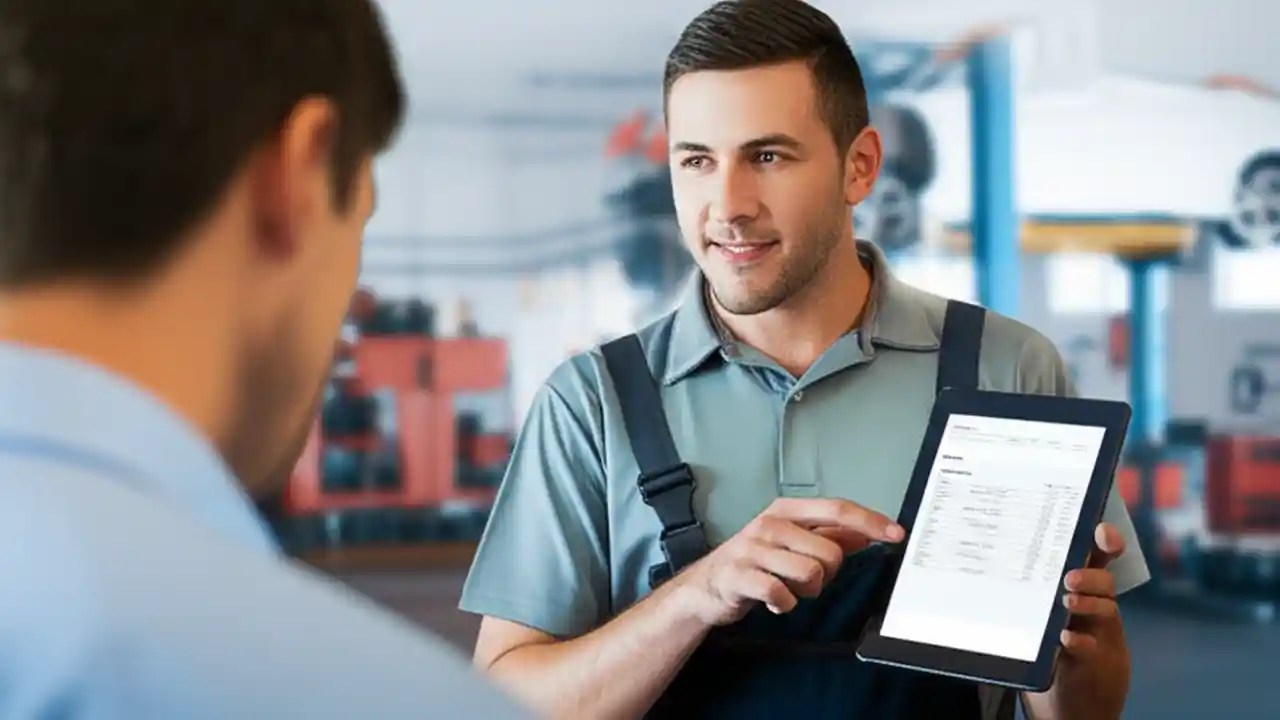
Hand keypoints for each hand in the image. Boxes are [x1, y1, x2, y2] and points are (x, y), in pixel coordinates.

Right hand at [670, 498, 903, 627]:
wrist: (706, 586)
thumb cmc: (754, 562)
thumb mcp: (791, 543)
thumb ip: (828, 536)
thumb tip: (864, 534)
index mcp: (785, 511)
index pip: (837, 509)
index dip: (870, 521)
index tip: (897, 534)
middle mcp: (770, 525)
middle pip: (830, 551)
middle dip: (827, 573)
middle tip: (806, 578)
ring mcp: (753, 549)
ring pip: (810, 572)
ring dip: (807, 591)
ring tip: (789, 589)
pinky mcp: (740, 576)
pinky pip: (782, 594)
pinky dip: (785, 604)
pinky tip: (775, 602)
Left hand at [1026, 523, 1130, 719]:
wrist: (1072, 697)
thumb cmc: (1049, 640)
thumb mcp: (1039, 606)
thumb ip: (1029, 582)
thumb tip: (989, 546)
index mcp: (1082, 586)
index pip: (1099, 557)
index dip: (1106, 541)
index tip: (1102, 532)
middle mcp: (1095, 605)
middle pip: (1105, 581)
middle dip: (1092, 576)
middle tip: (1070, 578)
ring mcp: (1098, 633)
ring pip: (1105, 610)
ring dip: (1087, 604)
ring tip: (1068, 602)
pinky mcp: (1095, 661)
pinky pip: (1092, 648)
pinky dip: (1080, 643)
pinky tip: (1065, 639)